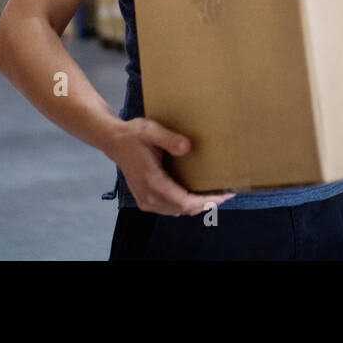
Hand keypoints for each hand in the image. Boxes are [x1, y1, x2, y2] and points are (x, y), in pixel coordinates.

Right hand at [105, 118, 234, 215]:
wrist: (114, 142)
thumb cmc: (134, 135)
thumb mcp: (151, 130)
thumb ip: (169, 138)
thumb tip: (187, 147)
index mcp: (152, 181)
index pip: (185, 202)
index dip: (207, 201)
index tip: (226, 193)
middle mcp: (148, 196)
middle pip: (184, 209)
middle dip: (207, 203)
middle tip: (227, 192)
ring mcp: (146, 200)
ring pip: (177, 211)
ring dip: (197, 205)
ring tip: (215, 193)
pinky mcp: (145, 200)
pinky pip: (170, 209)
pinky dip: (185, 205)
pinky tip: (196, 194)